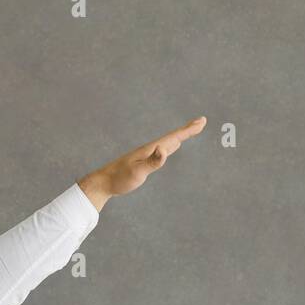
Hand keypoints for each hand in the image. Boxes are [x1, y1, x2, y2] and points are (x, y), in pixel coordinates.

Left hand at [79, 116, 206, 209]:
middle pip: (172, 137)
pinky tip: (171, 147)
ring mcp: (146, 155)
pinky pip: (162, 151)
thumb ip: (152, 162)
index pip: (173, 137)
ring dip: (180, 136)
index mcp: (150, 149)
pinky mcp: (143, 162)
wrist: (103, 183)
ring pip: (168, 143)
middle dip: (187, 130)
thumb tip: (164, 150)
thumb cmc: (119, 179)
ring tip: (190, 131)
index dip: (188, 130)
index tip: (202, 121)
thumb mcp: (137, 173)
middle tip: (201, 122)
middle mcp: (150, 149)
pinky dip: (171, 146)